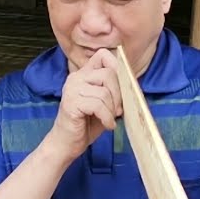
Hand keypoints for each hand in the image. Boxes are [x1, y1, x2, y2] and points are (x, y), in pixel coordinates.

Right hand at [46, 48, 122, 162]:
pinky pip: (97, 105)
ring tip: (110, 119)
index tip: (123, 86)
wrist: (67, 143)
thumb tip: (132, 82)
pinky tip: (107, 125)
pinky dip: (106, 117)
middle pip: (108, 73)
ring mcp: (71, 89)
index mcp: (84, 74)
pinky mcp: (70, 103)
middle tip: (118, 110)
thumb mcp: (106, 103)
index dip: (117, 67)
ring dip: (112, 109)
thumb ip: (115, 90)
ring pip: (104, 92)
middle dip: (119, 94)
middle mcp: (76, 78)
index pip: (103, 55)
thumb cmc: (88, 123)